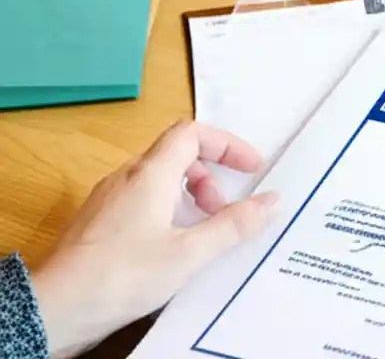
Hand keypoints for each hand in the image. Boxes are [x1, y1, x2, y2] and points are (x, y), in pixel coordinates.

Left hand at [31, 121, 277, 357]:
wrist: (57, 307)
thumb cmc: (123, 275)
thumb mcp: (190, 253)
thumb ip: (234, 225)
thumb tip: (271, 200)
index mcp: (150, 174)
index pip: (191, 133)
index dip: (226, 144)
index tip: (251, 168)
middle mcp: (126, 177)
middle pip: (175, 155)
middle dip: (209, 176)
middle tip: (223, 210)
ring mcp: (108, 198)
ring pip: (157, 179)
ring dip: (188, 196)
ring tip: (200, 232)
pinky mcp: (98, 221)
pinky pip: (140, 199)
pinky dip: (167, 210)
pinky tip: (171, 246)